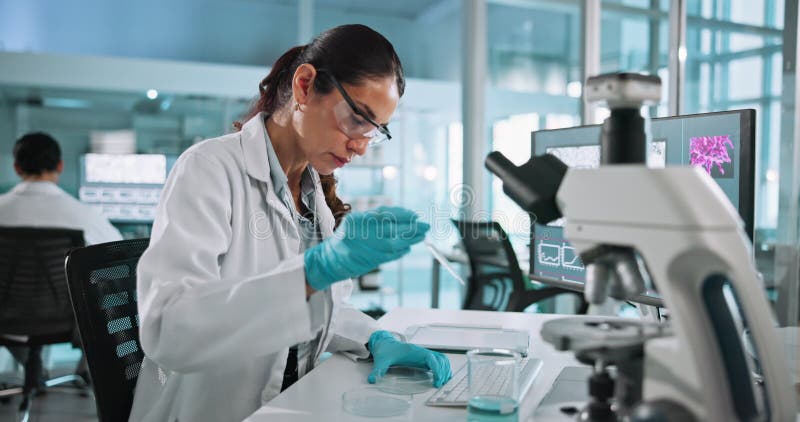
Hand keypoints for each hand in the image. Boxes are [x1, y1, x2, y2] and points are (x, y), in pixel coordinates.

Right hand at [304, 206, 428, 290]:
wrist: (331, 259)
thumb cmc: (347, 237)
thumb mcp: (358, 221)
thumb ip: (379, 219)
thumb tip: (406, 217)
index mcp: (357, 220)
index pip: (385, 215)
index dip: (402, 215)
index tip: (415, 215)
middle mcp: (360, 233)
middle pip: (392, 229)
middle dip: (411, 228)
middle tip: (425, 226)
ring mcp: (365, 248)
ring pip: (394, 243)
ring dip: (410, 240)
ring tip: (422, 236)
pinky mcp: (369, 261)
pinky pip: (390, 255)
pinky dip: (401, 251)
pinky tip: (408, 247)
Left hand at [367, 330, 451, 387]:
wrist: (385, 344)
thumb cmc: (386, 351)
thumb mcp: (381, 360)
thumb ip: (378, 370)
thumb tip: (372, 380)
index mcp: (415, 351)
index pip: (432, 358)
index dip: (437, 369)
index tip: (437, 381)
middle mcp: (422, 352)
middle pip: (440, 359)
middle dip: (443, 372)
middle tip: (439, 385)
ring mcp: (424, 355)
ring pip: (442, 360)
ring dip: (445, 370)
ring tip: (442, 383)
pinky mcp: (424, 359)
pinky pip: (438, 362)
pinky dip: (443, 369)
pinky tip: (441, 378)